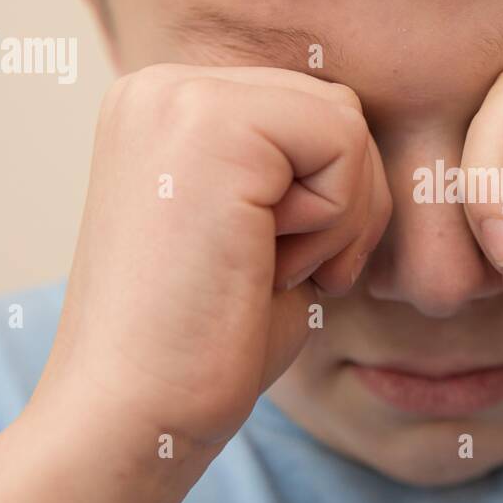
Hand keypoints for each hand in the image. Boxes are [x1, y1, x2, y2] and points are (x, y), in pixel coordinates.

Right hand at [34, 64, 391, 449]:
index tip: (273, 267)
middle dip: (344, 205)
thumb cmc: (205, 345)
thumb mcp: (259, 232)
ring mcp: (178, 95)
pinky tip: (268, 266)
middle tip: (280, 274)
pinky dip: (336, 222)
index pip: (310, 112)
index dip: (329, 200)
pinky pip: (344, 143)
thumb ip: (298, 168)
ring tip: (267, 269)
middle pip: (335, 108)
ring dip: (340, 217)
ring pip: (346, 122)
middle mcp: (162, 86)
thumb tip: (371, 137)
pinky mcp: (209, 122)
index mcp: (166, 108)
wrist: (131, 416)